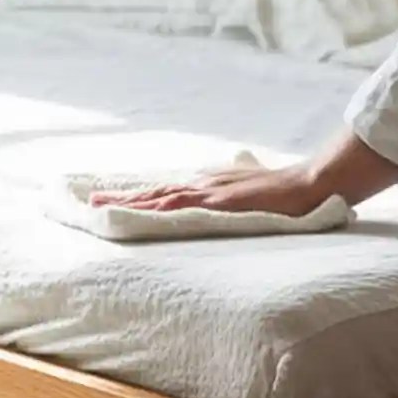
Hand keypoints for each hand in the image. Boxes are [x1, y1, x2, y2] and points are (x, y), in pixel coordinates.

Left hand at [90, 131, 397, 215]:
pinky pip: (179, 207)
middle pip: (153, 191)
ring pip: (158, 197)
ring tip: (98, 209)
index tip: (108, 198)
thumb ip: (233, 192)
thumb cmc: (284, 190)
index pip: (164, 190)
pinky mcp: (219, 203)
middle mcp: (202, 184)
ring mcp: (209, 193)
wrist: (310, 183)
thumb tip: (228, 193)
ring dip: (127, 203)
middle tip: (87, 203)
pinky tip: (136, 213)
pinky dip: (154, 209)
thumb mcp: (249, 189)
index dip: (136, 195)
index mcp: (206, 184)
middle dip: (119, 198)